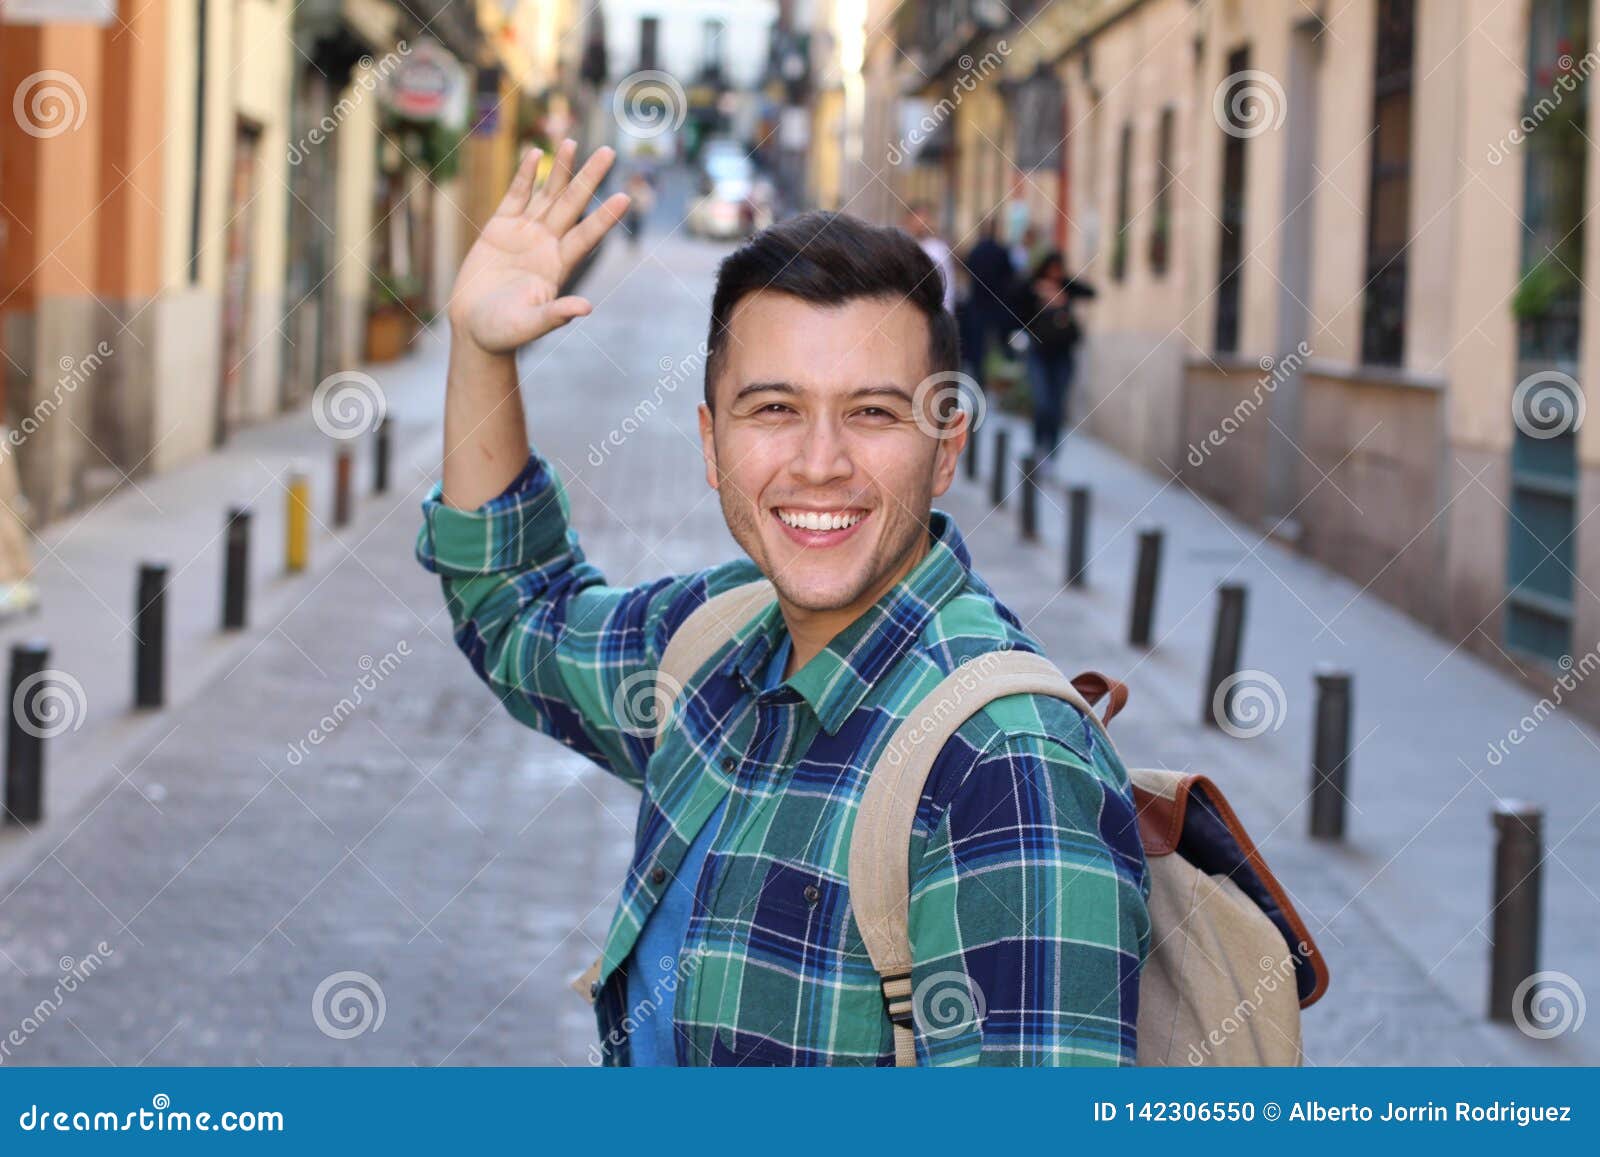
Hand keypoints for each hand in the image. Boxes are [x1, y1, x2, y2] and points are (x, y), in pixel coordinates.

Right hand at [447, 140, 629, 354]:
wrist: (475, 327)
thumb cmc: (504, 332)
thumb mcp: (530, 325)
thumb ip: (555, 315)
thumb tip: (585, 308)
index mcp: (558, 266)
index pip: (587, 236)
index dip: (604, 217)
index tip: (625, 196)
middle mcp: (547, 245)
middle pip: (573, 205)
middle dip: (590, 178)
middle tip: (610, 152)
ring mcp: (525, 233)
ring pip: (547, 195)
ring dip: (561, 170)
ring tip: (573, 141)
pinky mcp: (500, 228)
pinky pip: (516, 196)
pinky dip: (526, 176)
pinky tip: (537, 155)